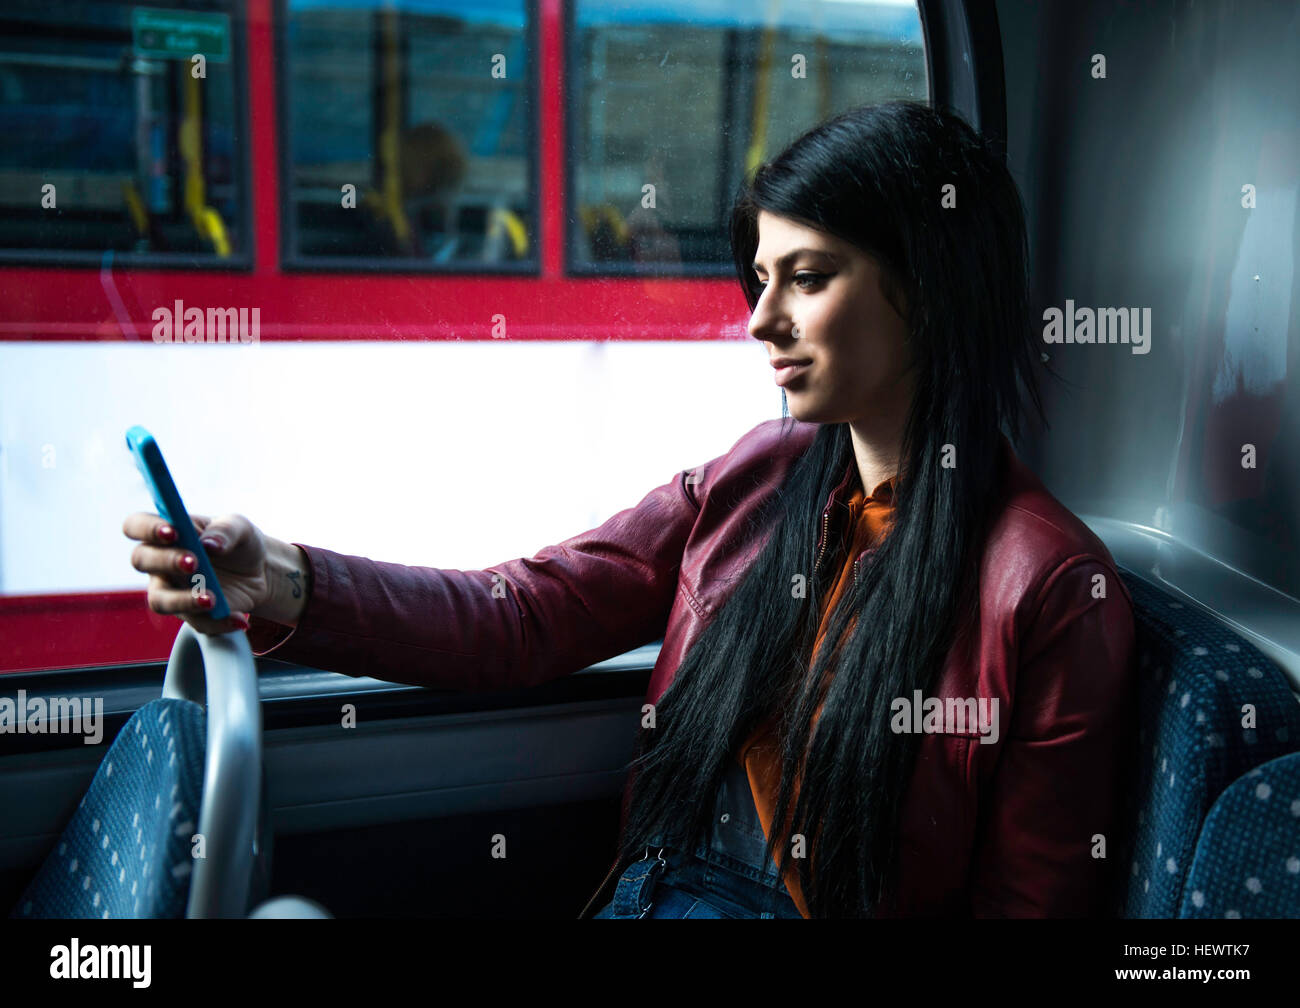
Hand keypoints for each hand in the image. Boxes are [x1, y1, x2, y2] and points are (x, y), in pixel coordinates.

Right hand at [123, 511, 269, 635]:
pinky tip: (238, 618)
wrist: (259, 573)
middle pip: (141, 560)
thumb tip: (209, 545)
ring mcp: (171, 590)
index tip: (171, 532)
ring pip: (159, 600)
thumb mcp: (240, 527)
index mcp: (167, 532)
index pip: (137, 525)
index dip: (147, 528)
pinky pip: (196, 622)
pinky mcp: (191, 614)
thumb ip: (225, 530)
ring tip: (212, 600)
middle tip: (193, 563)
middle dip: (165, 561)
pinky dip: (218, 622)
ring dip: (182, 600)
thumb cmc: (240, 542)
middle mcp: (160, 561)